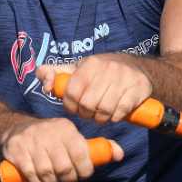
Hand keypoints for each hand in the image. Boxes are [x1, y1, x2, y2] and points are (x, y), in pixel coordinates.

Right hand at [0, 115, 123, 181]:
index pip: (80, 154)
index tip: (81, 175)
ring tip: (54, 181)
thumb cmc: (52, 137)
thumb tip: (120, 154)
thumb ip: (95, 147)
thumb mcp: (72, 137)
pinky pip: (31, 174)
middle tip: (67, 180)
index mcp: (66, 129)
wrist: (16, 129)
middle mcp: (49, 133)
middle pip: (64, 167)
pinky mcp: (17, 151)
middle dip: (68, 179)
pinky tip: (41, 181)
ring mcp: (31, 142)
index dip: (84, 171)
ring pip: (47, 173)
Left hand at [37, 55, 153, 124]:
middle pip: (87, 104)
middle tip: (88, 113)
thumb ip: (55, 72)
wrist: (138, 69)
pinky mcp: (137, 90)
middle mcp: (108, 69)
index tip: (74, 108)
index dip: (70, 105)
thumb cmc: (101, 72)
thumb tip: (43, 80)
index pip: (72, 92)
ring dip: (99, 118)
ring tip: (99, 114)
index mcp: (90, 63)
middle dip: (85, 114)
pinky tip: (113, 113)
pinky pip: (119, 113)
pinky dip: (114, 118)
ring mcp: (124, 79)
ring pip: (104, 110)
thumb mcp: (78, 68)